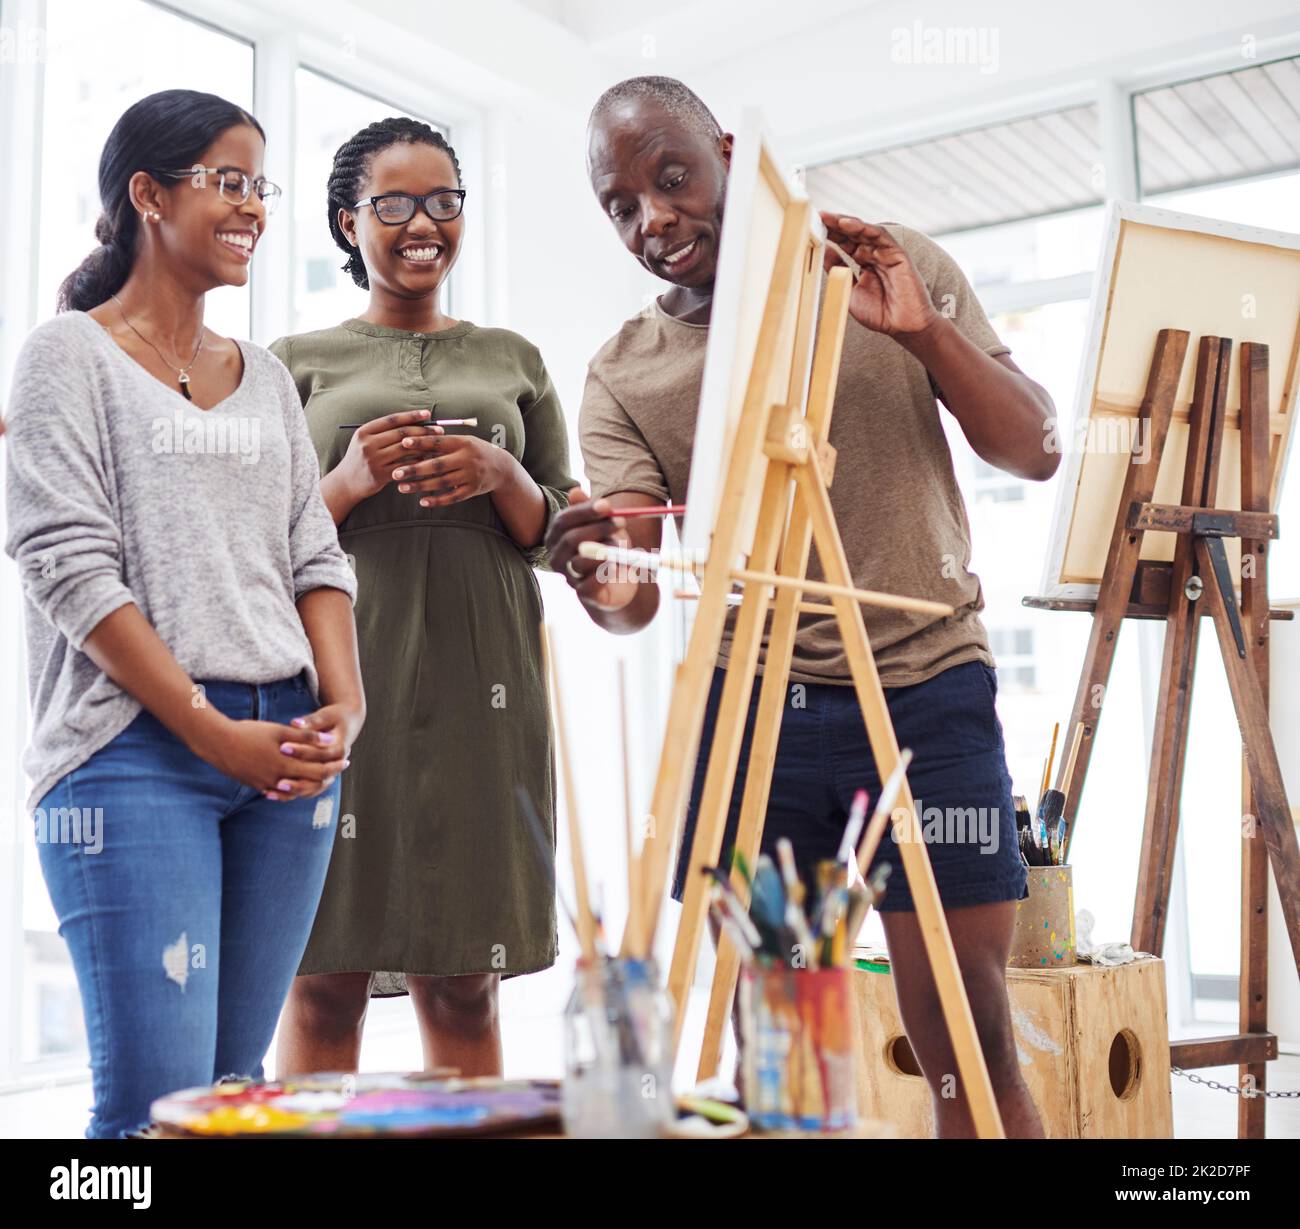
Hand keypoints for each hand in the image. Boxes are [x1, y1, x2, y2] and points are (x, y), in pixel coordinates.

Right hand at [191, 714, 347, 799]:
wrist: (217, 743)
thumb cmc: (249, 733)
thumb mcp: (280, 731)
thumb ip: (306, 737)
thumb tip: (330, 741)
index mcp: (286, 765)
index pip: (319, 771)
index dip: (335, 767)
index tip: (346, 761)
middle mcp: (277, 780)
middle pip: (310, 783)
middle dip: (327, 776)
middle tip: (339, 769)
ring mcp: (265, 785)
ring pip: (295, 791)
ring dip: (310, 785)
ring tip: (321, 777)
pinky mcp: (255, 785)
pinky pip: (278, 792)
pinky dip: (290, 790)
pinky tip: (296, 784)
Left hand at [264, 701, 365, 800]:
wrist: (347, 724)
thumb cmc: (334, 718)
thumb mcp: (325, 716)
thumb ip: (310, 721)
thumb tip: (295, 723)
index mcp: (340, 749)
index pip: (320, 754)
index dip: (302, 750)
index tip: (282, 746)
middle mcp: (337, 765)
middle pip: (318, 776)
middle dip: (296, 776)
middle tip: (276, 774)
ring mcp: (330, 773)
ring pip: (313, 788)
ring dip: (293, 790)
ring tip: (272, 790)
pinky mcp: (322, 778)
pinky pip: (307, 790)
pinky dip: (292, 794)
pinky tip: (272, 793)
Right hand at [339, 410, 444, 500]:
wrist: (346, 482)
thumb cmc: (361, 458)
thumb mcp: (365, 440)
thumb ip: (384, 431)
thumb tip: (414, 421)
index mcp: (364, 431)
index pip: (392, 419)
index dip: (411, 416)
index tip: (427, 413)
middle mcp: (368, 444)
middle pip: (401, 434)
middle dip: (423, 431)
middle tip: (440, 430)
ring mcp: (374, 461)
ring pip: (406, 450)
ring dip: (424, 446)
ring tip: (437, 444)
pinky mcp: (380, 475)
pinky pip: (405, 466)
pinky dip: (419, 461)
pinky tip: (429, 459)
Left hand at [392, 433, 509, 506]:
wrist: (502, 468)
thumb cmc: (475, 451)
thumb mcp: (463, 441)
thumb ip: (443, 442)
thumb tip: (418, 439)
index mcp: (462, 443)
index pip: (438, 442)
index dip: (420, 442)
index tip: (403, 443)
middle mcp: (466, 459)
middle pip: (437, 465)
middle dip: (415, 469)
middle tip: (396, 472)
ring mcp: (470, 476)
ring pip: (441, 482)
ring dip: (420, 486)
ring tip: (402, 487)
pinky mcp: (472, 490)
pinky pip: (452, 497)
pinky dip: (437, 500)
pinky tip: (422, 501)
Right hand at [544, 488, 635, 611]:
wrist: (621, 582)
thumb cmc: (609, 548)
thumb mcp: (603, 525)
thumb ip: (590, 510)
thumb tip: (575, 491)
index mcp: (557, 536)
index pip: (563, 521)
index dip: (585, 512)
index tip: (607, 506)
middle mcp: (557, 557)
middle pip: (570, 539)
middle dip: (598, 528)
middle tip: (621, 521)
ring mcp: (568, 577)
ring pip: (581, 561)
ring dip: (607, 552)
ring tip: (623, 548)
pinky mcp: (582, 594)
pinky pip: (590, 584)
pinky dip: (605, 574)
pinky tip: (616, 567)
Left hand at [819, 212, 939, 336]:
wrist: (902, 327)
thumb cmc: (879, 313)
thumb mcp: (850, 290)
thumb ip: (838, 270)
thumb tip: (824, 250)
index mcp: (863, 262)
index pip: (845, 243)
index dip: (829, 235)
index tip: (810, 228)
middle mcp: (874, 254)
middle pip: (852, 234)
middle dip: (833, 225)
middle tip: (815, 216)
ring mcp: (886, 252)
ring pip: (864, 231)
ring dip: (844, 222)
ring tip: (827, 217)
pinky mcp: (897, 253)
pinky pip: (879, 235)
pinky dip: (863, 228)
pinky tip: (846, 223)